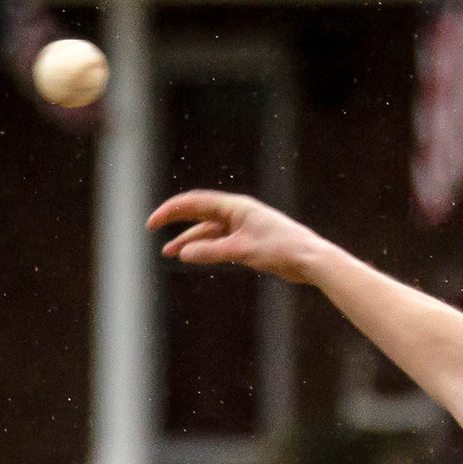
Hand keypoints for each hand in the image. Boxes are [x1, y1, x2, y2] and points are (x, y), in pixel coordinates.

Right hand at [147, 190, 331, 284]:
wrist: (310, 259)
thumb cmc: (281, 250)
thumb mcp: (243, 252)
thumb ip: (212, 252)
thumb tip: (184, 254)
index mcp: (236, 207)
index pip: (195, 203)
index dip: (171, 211)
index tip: (152, 222)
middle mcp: (238, 213)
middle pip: (199, 214)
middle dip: (176, 223)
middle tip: (152, 228)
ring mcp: (243, 227)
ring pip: (209, 232)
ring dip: (190, 241)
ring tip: (169, 253)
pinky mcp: (249, 242)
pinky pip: (220, 242)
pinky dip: (206, 249)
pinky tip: (195, 257)